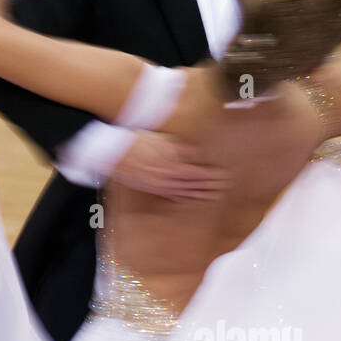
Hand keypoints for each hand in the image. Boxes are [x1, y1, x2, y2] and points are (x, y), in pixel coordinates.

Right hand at [112, 132, 228, 201]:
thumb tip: (199, 154)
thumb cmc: (138, 143)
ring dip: (202, 194)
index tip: (225, 175)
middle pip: (195, 186)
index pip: (198, 174)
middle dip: (212, 186)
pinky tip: (193, 199)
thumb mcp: (162, 141)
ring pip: (186, 194)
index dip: (213, 176)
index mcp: (172, 169)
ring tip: (216, 195)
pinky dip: (186, 199)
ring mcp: (160, 188)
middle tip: (226, 186)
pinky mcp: (154, 189)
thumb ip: (182, 149)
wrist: (114, 154)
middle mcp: (168, 182)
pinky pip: (173, 197)